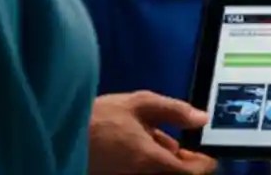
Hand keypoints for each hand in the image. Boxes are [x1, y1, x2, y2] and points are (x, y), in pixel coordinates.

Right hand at [88, 91, 217, 174]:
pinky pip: (141, 169)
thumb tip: (202, 118)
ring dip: (165, 159)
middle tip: (187, 147)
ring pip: (156, 170)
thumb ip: (174, 111)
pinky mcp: (115, 174)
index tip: (210, 156)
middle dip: (184, 163)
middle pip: (172, 173)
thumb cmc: (99, 116)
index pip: (188, 173)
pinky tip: (143, 141)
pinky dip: (149, 158)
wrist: (60, 130)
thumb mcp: (140, 103)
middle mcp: (140, 174)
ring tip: (162, 138)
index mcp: (149, 160)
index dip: (203, 165)